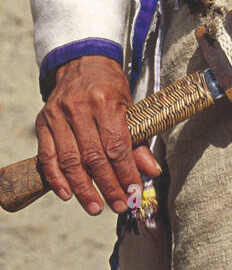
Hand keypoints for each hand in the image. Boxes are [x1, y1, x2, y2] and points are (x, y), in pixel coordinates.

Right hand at [35, 55, 161, 214]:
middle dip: (107, 186)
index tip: (133, 192)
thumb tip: (151, 171)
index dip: (125, 173)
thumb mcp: (129, 105)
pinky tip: (67, 194)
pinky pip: (47, 156)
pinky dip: (56, 178)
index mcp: (105, 100)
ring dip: (83, 189)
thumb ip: (138, 139)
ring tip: (95, 208)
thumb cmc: (110, 86)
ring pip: (70, 160)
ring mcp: (58, 115)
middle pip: (93, 157)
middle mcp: (79, 107)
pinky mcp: (43, 122)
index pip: (116, 145)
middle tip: (118, 206)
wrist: (82, 62)